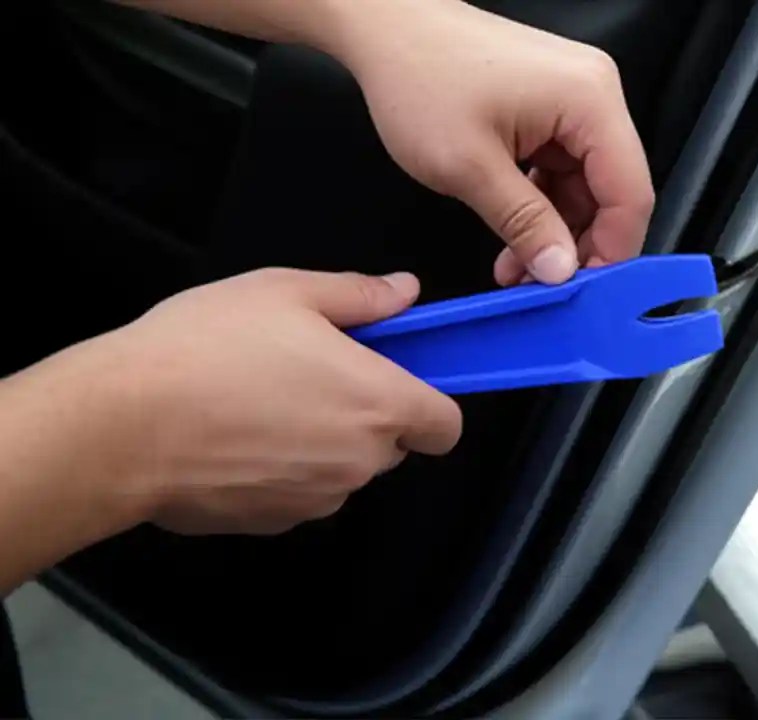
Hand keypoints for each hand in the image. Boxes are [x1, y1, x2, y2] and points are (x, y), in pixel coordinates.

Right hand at [100, 269, 461, 534]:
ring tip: (263, 400)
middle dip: (366, 415)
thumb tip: (405, 291)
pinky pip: (298, 494)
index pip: (446, 426)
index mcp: (379, 404)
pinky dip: (281, 471)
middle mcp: (359, 462)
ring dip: (322, 444)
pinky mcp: (272, 523)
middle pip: (391, 446)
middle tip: (313, 374)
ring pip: (343, 470)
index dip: (429, 402)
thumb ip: (359, 295)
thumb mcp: (286, 292)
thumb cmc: (206, 348)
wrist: (122, 425)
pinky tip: (237, 436)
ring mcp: (316, 500)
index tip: (395, 378)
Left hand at [332, 0, 655, 285]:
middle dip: (577, 244)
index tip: (584, 291)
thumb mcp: (469, 167)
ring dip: (554, 230)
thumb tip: (559, 269)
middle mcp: (593, 93)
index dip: (612, 249)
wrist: (382, 27)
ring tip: (515, 266)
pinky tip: (512, 234)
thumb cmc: (417, 74)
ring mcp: (572, 98)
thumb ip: (523, 224)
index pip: (631, 192)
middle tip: (541, 285)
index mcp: (589, 99)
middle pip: (612, 191)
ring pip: (585, 186)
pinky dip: (540, 205)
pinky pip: (562, 168)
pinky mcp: (549, 106)